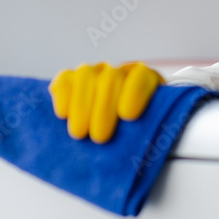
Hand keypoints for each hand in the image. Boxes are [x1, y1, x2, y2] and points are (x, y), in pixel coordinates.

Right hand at [49, 62, 163, 142]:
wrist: (113, 132)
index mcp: (145, 78)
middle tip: (100, 137)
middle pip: (111, 78)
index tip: (127, 115)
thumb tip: (155, 148)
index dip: (135, 92)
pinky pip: (65, 78)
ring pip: (86, 75)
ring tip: (79, 132)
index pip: (142, 75)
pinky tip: (63, 114)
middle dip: (104, 108)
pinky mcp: (72, 78)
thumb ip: (149, 129)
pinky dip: (63, 95)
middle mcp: (119, 70)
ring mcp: (95, 71)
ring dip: (81, 105)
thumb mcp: (148, 130)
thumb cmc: (136, 132)